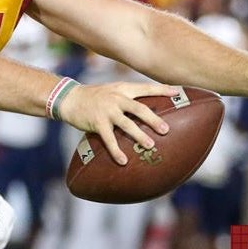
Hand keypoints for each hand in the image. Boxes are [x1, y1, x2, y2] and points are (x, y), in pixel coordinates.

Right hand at [56, 82, 174, 164]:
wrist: (70, 98)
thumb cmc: (94, 96)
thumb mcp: (112, 91)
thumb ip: (127, 97)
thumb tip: (148, 109)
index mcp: (122, 89)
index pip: (145, 88)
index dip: (162, 89)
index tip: (177, 92)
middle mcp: (116, 98)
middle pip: (139, 108)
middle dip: (153, 119)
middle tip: (166, 129)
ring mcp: (107, 110)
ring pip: (127, 124)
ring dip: (139, 135)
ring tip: (150, 145)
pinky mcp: (97, 122)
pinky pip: (109, 139)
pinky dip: (116, 150)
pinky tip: (123, 160)